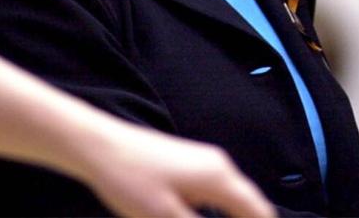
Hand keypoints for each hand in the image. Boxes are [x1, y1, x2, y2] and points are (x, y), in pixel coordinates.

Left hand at [80, 120, 274, 217]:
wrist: (101, 146)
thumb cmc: (131, 180)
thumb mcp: (164, 217)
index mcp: (219, 178)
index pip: (257, 210)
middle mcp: (219, 166)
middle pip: (249, 202)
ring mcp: (205, 161)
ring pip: (233, 196)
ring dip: (236, 216)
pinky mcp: (190, 163)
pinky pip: (219, 190)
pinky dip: (223, 209)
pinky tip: (209, 217)